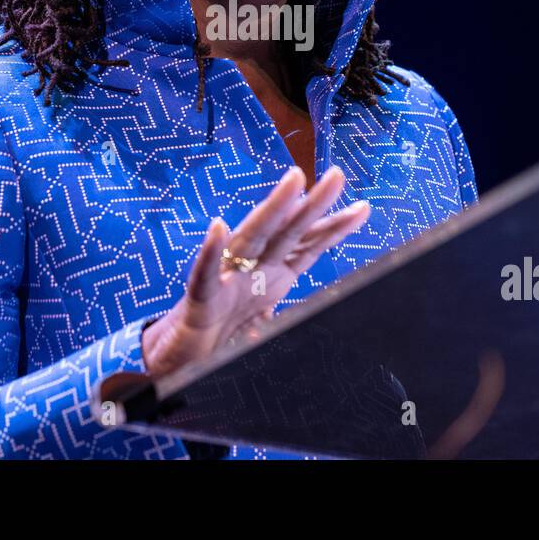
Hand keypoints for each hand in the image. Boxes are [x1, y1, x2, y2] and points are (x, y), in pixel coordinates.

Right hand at [140, 165, 369, 377]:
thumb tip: (302, 310)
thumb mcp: (259, 324)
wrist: (175, 363)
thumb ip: (277, 313)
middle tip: (338, 176)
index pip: (305, 247)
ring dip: (271, 209)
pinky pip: (203, 276)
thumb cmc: (216, 336)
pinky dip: (209, 253)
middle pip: (285, 232)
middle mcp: (249, 270)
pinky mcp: (198, 301)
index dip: (333, 228)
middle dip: (313, 204)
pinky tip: (218, 228)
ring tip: (294, 180)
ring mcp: (224, 281)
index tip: (363, 208)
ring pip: (250, 238)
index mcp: (268, 278)